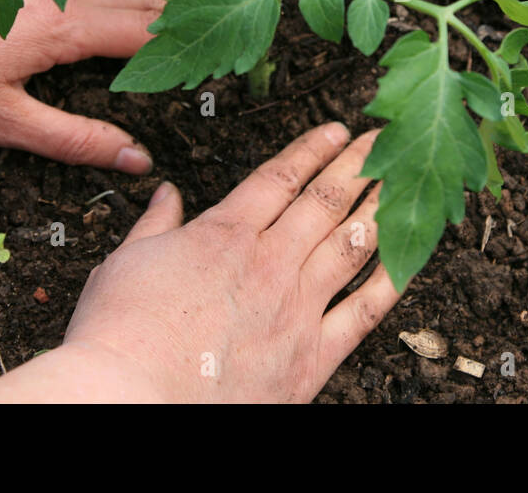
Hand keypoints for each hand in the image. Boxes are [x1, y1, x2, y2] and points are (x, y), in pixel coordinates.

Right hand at [0, 124, 400, 402]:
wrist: (130, 396)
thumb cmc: (119, 336)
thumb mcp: (125, 262)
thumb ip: (155, 224)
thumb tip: (166, 195)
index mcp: (225, 233)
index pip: (281, 176)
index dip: (313, 149)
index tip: (335, 131)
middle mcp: (269, 261)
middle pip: (326, 200)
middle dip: (358, 165)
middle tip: (384, 142)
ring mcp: (296, 306)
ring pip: (352, 243)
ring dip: (380, 208)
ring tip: (402, 183)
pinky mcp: (311, 354)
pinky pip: (364, 311)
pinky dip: (390, 282)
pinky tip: (408, 259)